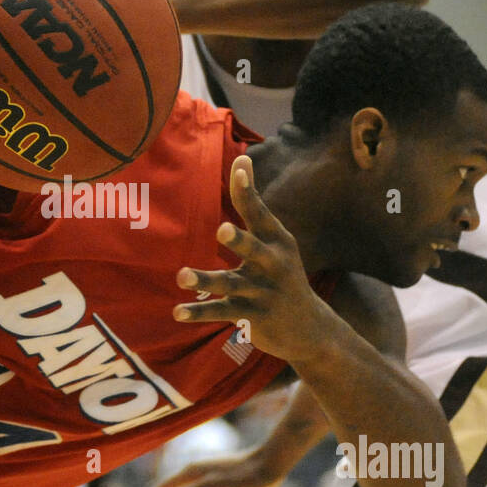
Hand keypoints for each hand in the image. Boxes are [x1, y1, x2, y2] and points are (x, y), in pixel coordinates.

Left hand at [172, 153, 328, 363]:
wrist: (310, 328)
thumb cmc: (283, 273)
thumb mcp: (276, 239)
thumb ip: (254, 204)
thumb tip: (242, 158)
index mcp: (278, 241)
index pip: (260, 213)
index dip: (248, 191)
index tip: (240, 166)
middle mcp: (272, 264)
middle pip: (253, 250)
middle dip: (240, 241)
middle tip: (222, 230)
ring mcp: (262, 292)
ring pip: (230, 284)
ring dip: (205, 280)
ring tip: (182, 276)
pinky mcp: (252, 316)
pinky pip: (221, 312)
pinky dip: (198, 312)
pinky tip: (177, 312)